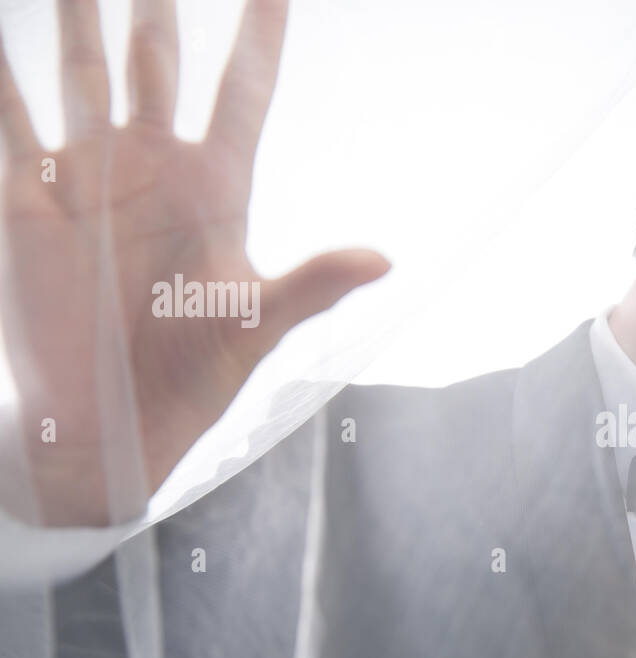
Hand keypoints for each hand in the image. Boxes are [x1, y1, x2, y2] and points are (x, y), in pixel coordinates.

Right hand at [0, 0, 388, 524]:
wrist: (113, 423)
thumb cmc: (195, 376)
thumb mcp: (257, 325)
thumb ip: (313, 284)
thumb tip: (385, 259)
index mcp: (217, 186)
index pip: (243, 89)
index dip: (259, 31)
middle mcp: (154, 166)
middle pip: (155, 60)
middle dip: (152, 1)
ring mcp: (90, 177)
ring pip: (78, 71)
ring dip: (74, 14)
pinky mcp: (30, 201)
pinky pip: (7, 119)